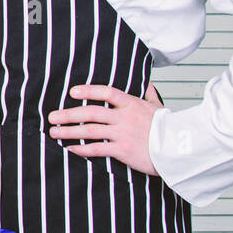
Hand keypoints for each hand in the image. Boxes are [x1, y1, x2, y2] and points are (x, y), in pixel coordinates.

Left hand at [47, 83, 165, 175]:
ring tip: (53, 132)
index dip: (88, 90)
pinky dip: (81, 149)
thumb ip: (149, 93)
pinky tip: (69, 149)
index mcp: (132, 104)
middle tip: (52, 116)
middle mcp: (125, 117)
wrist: (180, 148)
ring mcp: (122, 134)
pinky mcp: (123, 150)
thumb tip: (146, 81)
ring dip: (69, 131)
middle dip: (69, 114)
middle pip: (91, 112)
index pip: (107, 92)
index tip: (72, 91)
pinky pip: (97, 149)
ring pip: (90, 130)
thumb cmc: (169, 128)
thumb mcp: (158, 106)